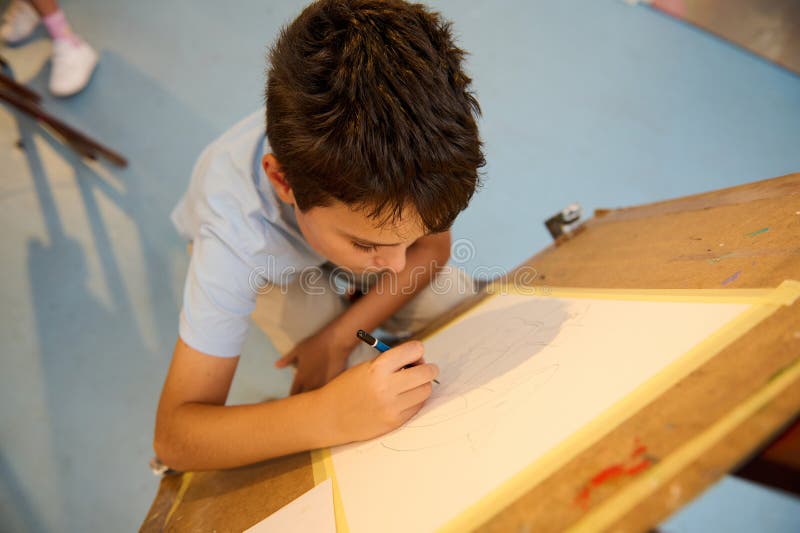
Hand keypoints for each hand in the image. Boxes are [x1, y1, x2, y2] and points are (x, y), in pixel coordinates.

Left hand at [276, 332, 350, 394]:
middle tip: (302, 400)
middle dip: (303, 400)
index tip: (292, 400)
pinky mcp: (333, 382)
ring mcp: (323, 384)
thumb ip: (287, 359)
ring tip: (313, 400)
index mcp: (301, 377)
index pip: (294, 393)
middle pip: (304, 398)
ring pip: (316, 397)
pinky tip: (325, 393)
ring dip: (314, 398)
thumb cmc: (315, 344)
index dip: (292, 398)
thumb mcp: (298, 350)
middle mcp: (311, 384)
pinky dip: (325, 394)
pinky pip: (327, 392)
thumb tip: (276, 365)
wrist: (335, 342)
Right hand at [319, 340, 438, 442]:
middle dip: (427, 368)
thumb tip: (419, 360)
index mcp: (378, 367)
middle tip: (420, 368)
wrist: (329, 417)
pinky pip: (418, 407)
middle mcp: (387, 387)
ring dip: (422, 385)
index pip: (414, 350)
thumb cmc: (347, 388)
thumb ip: (391, 362)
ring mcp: (392, 407)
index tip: (414, 353)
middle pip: (427, 372)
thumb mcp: (365, 367)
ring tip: (410, 384)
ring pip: (426, 390)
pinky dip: (415, 399)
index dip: (417, 350)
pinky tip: (404, 397)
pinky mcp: (395, 422)